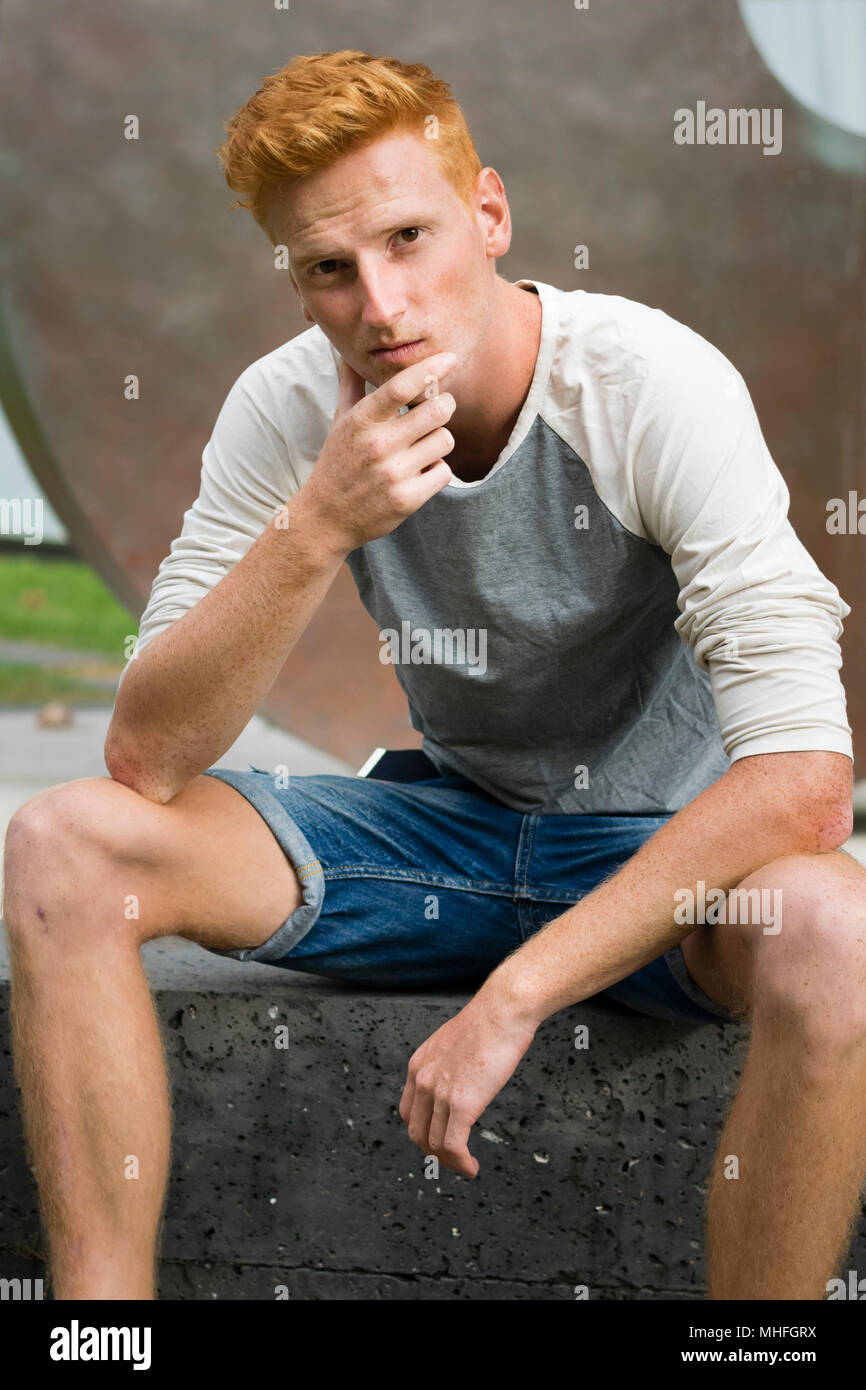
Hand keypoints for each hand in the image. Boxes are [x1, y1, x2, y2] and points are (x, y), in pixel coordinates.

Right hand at [293, 349, 458, 556]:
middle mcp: (378, 445)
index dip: (431, 368)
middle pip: (438, 410)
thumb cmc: (338, 462)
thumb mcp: (340, 421)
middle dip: (444, 405)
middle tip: (437, 410)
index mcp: (362, 421)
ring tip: (422, 446)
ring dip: (440, 440)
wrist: (326, 517)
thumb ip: (350, 384)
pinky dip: (437, 470)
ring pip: (446, 440)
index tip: (450, 357)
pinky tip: (420, 471)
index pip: (401, 386)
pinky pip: (444, 472)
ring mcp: (394, 474)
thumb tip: (348, 350)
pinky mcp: (407, 499)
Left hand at [398, 988, 538, 1177]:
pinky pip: (454, 1146)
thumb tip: (457, 1080)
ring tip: (465, 1167)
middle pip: (417, 1132)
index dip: (422, 1131)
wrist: (502, 1010)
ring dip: (449, 1162)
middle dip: (433, 1152)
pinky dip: (461, 1163)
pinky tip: (471, 1167)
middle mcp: (423, 1080)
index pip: (408, 1112)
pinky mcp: (463, 1104)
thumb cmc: (487, 1021)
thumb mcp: (451, 1043)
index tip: (437, 1139)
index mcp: (418, 1065)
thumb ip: (445, 1065)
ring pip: (434, 1144)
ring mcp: (441, 1093)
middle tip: (451, 1159)